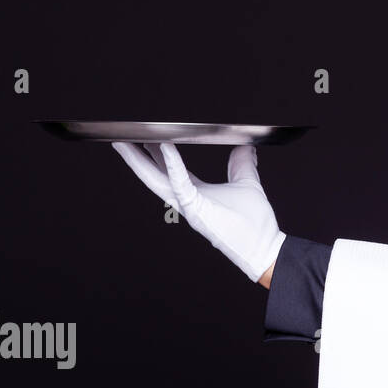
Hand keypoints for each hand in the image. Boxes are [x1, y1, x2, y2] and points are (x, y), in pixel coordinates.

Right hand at [113, 142, 285, 282]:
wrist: (264, 247)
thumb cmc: (255, 223)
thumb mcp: (247, 183)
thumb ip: (242, 165)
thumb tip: (245, 148)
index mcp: (197, 195)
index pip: (172, 172)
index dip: (160, 156)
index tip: (150, 140)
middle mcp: (188, 201)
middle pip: (155, 176)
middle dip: (137, 159)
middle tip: (122, 141)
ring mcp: (189, 206)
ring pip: (157, 181)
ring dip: (140, 162)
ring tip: (125, 145)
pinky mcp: (196, 209)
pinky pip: (180, 183)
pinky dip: (173, 165)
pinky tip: (166, 148)